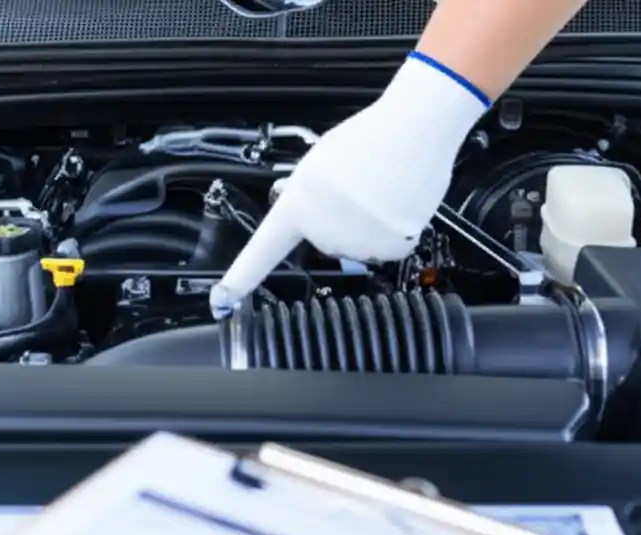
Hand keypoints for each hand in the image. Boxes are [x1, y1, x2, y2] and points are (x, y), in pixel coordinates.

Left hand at [210, 55, 488, 315]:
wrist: (417, 130)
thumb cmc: (371, 137)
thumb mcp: (321, 159)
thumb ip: (303, 188)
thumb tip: (290, 199)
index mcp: (299, 204)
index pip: (264, 248)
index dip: (241, 277)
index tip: (223, 298)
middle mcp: (324, 229)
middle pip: (325, 241)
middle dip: (338, 220)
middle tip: (357, 188)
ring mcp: (357, 242)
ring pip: (357, 246)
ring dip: (368, 226)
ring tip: (380, 190)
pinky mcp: (390, 248)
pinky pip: (386, 249)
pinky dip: (393, 232)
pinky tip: (396, 204)